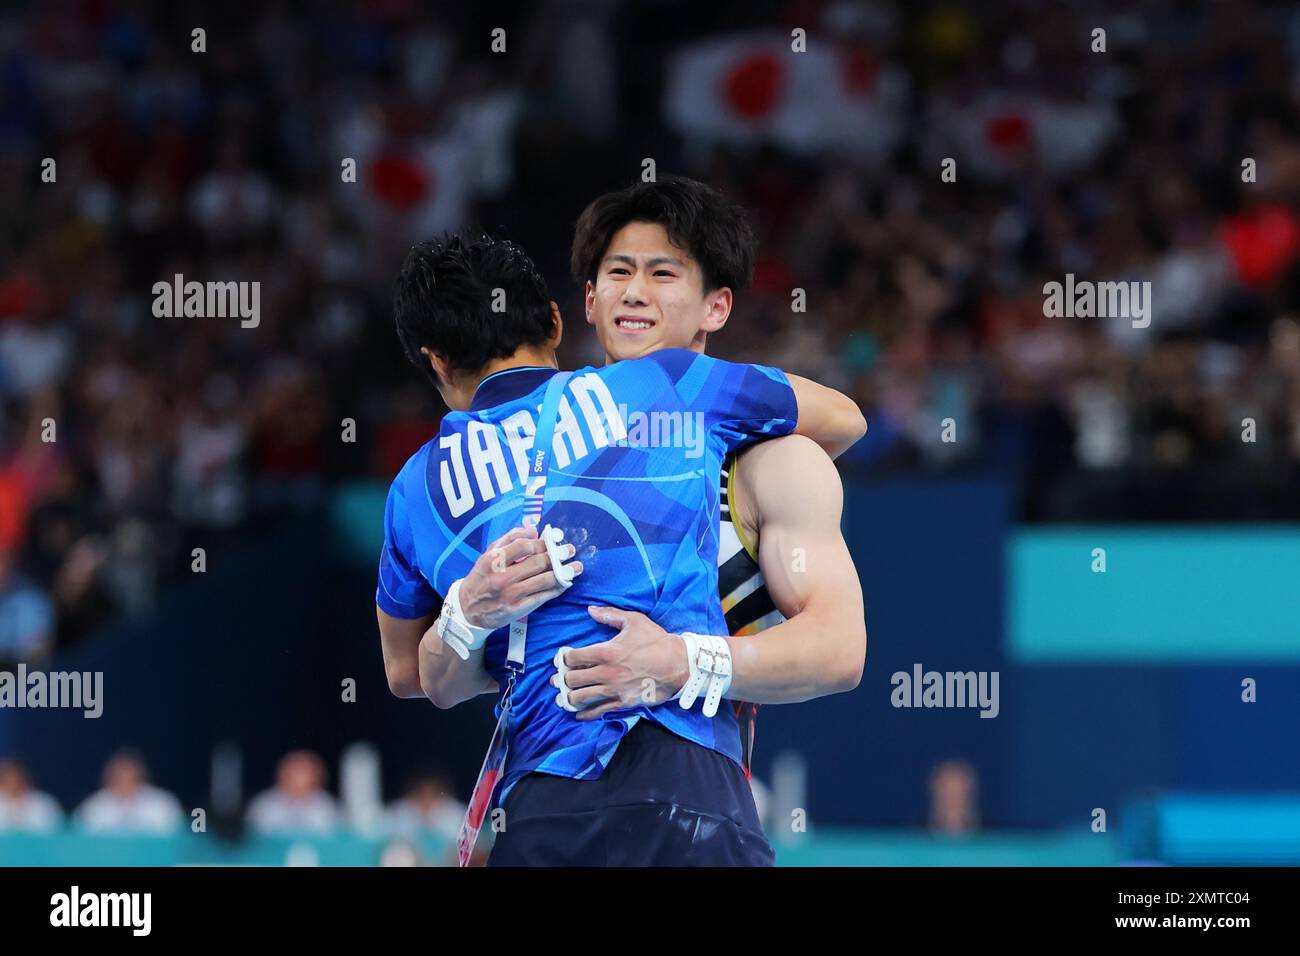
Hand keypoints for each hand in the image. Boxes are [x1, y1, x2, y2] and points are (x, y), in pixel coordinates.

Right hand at [459, 526, 581, 629]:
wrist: (468, 609)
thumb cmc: (482, 577)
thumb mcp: (488, 554)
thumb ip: (510, 538)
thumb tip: (534, 530)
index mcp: (493, 560)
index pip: (523, 546)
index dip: (541, 542)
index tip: (551, 541)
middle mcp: (501, 577)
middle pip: (538, 562)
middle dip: (558, 555)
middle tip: (570, 550)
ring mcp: (510, 594)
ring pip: (544, 580)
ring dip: (564, 573)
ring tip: (576, 567)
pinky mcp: (517, 609)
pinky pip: (543, 596)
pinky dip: (557, 589)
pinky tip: (565, 583)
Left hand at [550, 606, 689, 719]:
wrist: (678, 663)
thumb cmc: (656, 640)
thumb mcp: (634, 621)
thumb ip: (609, 615)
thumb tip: (590, 609)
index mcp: (606, 652)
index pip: (573, 658)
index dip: (563, 659)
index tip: (561, 659)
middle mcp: (606, 673)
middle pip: (572, 679)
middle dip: (562, 679)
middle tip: (558, 679)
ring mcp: (614, 690)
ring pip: (580, 697)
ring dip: (569, 696)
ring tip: (564, 695)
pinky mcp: (623, 703)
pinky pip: (598, 711)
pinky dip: (584, 713)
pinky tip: (577, 712)